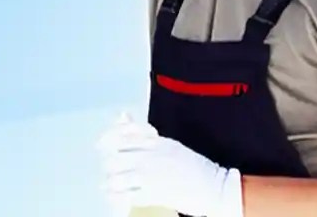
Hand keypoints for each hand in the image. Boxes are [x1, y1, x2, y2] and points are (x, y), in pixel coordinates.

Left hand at [99, 114, 243, 216]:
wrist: (217, 187)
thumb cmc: (195, 167)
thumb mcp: (169, 144)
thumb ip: (144, 133)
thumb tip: (122, 117)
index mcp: (155, 141)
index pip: (120, 135)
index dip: (106, 140)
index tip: (99, 145)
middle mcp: (151, 155)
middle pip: (115, 158)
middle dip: (108, 166)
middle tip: (109, 172)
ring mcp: (152, 174)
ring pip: (118, 178)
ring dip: (111, 184)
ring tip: (109, 187)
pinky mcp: (156, 193)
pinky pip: (129, 196)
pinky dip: (119, 199)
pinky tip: (117, 199)